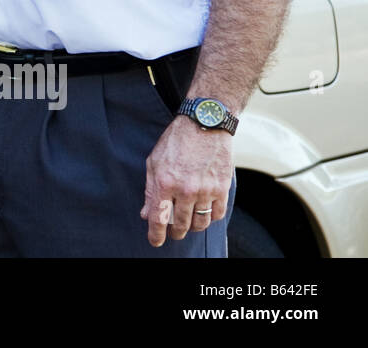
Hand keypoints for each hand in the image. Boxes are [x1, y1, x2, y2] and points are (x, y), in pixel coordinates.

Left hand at [140, 115, 233, 246]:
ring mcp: (205, 190)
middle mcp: (185, 189)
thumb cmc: (176, 141)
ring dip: (192, 227)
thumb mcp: (154, 162)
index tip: (155, 242)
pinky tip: (204, 211)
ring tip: (188, 222)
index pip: (158, 218)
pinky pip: (217, 214)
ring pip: (199, 223)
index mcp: (164, 182)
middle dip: (175, 232)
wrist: (204, 124)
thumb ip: (150, 190)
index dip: (156, 234)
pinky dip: (210, 218)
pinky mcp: (222, 188)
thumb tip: (146, 213)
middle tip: (173, 232)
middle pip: (180, 225)